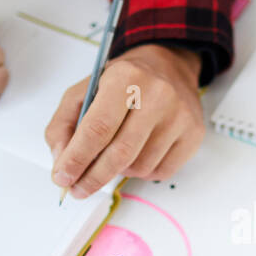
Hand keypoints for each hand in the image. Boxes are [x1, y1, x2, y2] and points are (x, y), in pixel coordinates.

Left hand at [44, 43, 203, 198]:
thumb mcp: (85, 91)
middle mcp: (157, 94)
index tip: (62, 177)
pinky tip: (139, 153)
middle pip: (119, 154)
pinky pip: (161, 172)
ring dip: (120, 171)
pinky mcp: (193, 134)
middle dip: (93, 177)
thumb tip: (62, 161)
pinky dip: (142, 172)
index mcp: (125, 78)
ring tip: (116, 154)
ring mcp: (179, 116)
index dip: (77, 158)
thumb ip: (64, 125)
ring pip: (139, 167)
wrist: (169, 67)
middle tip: (78, 189)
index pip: (97, 128)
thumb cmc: (124, 82)